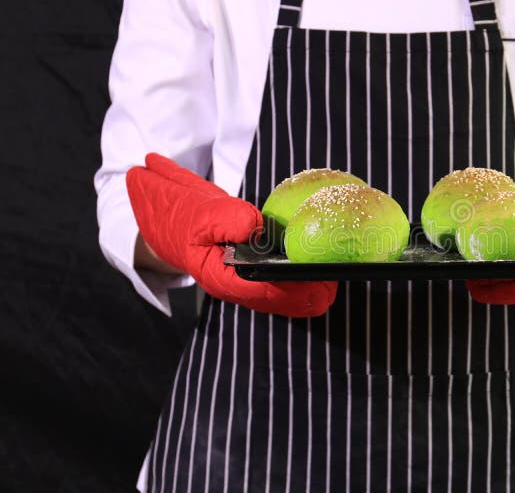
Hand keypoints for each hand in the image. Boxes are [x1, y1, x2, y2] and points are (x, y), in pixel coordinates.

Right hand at [126, 153, 337, 316]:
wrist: (174, 224)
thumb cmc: (184, 220)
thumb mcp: (198, 214)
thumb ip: (225, 218)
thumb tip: (255, 225)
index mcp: (223, 279)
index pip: (266, 293)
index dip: (295, 289)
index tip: (321, 279)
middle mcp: (241, 288)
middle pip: (285, 302)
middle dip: (313, 292)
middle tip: (338, 273)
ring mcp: (252, 285)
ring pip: (291, 299)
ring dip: (315, 287)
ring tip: (338, 268)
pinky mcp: (260, 277)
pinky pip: (290, 287)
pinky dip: (308, 278)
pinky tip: (323, 262)